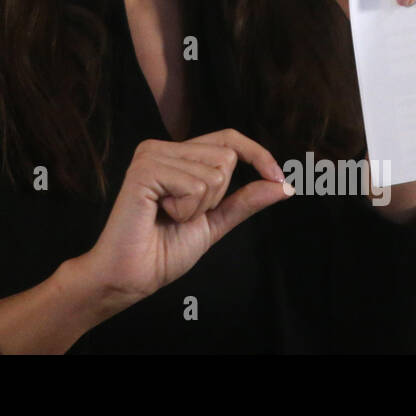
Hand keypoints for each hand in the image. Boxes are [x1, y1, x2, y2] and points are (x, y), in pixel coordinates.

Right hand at [77, 129, 293, 306]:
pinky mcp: (145, 169)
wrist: (132, 276)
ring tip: (168, 216)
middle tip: (182, 215)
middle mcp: (161, 147)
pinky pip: (194, 185)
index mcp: (176, 155)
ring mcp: (151, 155)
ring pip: (214, 173)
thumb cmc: (164, 251)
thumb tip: (284, 185)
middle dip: (216, 197)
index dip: (257, 153)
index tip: (279, 178)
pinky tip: (160, 214)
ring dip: (199, 207)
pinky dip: (185, 209)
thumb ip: (245, 201)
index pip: (228, 138)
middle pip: (226, 157)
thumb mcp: (214, 222)